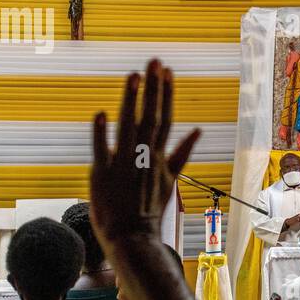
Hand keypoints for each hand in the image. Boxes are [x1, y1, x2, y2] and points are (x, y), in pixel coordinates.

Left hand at [91, 60, 200, 252]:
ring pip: (129, 126)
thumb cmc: (149, 210)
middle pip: (151, 116)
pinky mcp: (102, 174)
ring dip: (132, 101)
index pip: (165, 118)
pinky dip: (102, 133)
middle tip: (155, 61)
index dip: (166, 94)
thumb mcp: (170, 180)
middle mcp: (144, 156)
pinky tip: (102, 113)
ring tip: (134, 75)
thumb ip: (182, 154)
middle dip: (153, 88)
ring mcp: (124, 164)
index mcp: (159, 156)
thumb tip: (198, 131)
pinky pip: (101, 150)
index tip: (168, 71)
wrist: (133, 238)